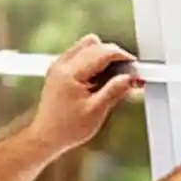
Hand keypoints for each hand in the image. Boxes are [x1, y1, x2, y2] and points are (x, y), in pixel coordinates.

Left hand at [27, 34, 140, 153]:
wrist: (46, 136)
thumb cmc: (68, 128)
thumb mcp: (96, 111)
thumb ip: (115, 91)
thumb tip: (131, 78)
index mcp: (70, 73)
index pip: (102, 52)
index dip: (122, 56)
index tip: (134, 66)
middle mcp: (62, 64)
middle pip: (94, 44)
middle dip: (113, 54)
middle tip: (126, 72)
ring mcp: (58, 65)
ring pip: (86, 45)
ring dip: (102, 55)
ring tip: (111, 77)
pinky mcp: (58, 70)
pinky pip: (79, 53)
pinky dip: (92, 60)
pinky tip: (99, 79)